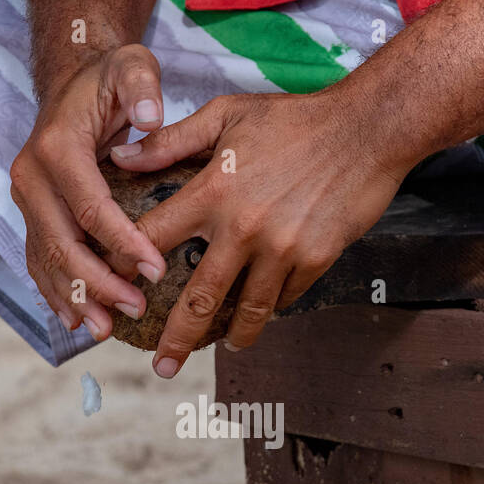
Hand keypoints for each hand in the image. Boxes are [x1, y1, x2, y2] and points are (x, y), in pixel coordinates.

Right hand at [9, 44, 167, 340]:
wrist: (73, 81)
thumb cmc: (109, 79)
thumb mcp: (131, 66)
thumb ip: (141, 86)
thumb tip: (152, 118)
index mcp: (56, 148)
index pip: (91, 208)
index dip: (123, 243)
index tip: (156, 271)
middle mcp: (31, 177)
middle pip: (63, 244)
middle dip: (99, 283)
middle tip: (136, 309)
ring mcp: (26, 200)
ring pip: (46, 261)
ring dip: (76, 299)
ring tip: (106, 330)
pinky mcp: (32, 216)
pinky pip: (40, 262)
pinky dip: (58, 294)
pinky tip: (78, 322)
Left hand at [109, 90, 407, 376]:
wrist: (368, 128)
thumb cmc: (294, 118)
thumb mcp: (226, 115)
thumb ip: (170, 142)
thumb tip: (119, 160)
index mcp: (212, 191)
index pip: (153, 240)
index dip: (127, 268)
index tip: (115, 292)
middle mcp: (242, 228)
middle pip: (199, 299)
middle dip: (176, 339)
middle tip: (161, 368)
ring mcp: (281, 249)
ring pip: (248, 310)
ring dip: (232, 336)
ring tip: (222, 348)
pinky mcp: (315, 260)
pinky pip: (285, 296)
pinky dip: (271, 307)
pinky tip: (263, 311)